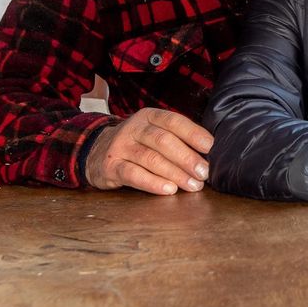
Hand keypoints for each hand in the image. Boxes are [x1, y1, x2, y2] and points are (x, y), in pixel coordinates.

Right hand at [84, 108, 213, 194]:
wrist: (96, 151)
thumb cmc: (137, 144)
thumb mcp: (153, 132)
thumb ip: (176, 138)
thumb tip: (208, 154)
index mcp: (149, 116)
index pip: (174, 121)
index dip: (193, 133)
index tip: (210, 146)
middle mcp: (134, 128)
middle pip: (163, 141)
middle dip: (187, 157)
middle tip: (204, 173)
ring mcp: (121, 146)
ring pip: (150, 158)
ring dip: (175, 173)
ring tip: (192, 185)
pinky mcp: (111, 166)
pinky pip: (133, 174)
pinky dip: (153, 183)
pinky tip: (169, 190)